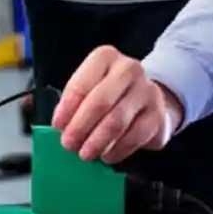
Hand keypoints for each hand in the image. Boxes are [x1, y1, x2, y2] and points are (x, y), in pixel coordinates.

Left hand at [52, 45, 184, 164]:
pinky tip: (107, 156)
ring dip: (97, 141)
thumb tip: (54, 127)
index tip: (58, 126)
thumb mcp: (90, 88)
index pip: (81, 83)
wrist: (150, 99)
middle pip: (100, 101)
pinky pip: (135, 136)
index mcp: (106, 58)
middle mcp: (128, 69)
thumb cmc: (112, 94)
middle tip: (69, 144)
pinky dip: (117, 150)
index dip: (67, 108)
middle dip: (80, 127)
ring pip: (117, 120)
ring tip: (86, 154)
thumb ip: (71, 103)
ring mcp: (146, 90)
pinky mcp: (158, 113)